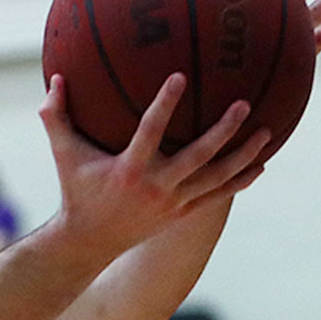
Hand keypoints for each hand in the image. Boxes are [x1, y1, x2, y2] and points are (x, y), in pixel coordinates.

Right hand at [40, 73, 267, 262]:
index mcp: (129, 170)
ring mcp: (172, 203)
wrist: (88, 243)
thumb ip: (56, 117)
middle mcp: (155, 188)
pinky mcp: (181, 213)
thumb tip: (54, 77)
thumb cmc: (76, 191)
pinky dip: (239, 181)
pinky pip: (216, 196)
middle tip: (243, 104)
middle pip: (198, 157)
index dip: (165, 104)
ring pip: (215, 178)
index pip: (150, 132)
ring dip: (243, 156)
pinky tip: (260, 166)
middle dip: (223, 131)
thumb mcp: (63, 154)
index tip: (180, 77)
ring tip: (266, 132)